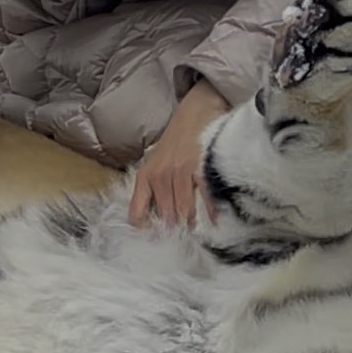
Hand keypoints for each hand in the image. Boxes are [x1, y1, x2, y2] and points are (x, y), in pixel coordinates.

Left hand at [128, 82, 225, 228]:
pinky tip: (214, 220)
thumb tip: (159, 222)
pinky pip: (204, 199)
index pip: (137, 215)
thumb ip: (154, 191)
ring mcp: (180, 171)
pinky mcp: (199, 167)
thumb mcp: (156, 163)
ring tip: (198, 232)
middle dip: (175, 231)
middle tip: (185, 242)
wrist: (195, 111)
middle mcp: (160, 176)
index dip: (147, 231)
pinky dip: (210, 213)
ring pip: (183, 212)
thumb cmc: (176, 141)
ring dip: (192, 224)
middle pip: (165, 218)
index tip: (158, 238)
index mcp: (145, 177)